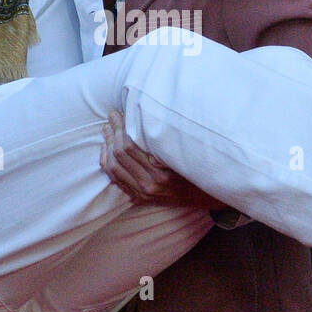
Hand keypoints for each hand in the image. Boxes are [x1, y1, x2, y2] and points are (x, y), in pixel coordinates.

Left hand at [99, 110, 223, 209]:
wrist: (204, 197)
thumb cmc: (196, 170)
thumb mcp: (185, 156)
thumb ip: (165, 145)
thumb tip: (144, 122)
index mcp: (160, 174)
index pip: (130, 147)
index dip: (121, 128)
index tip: (119, 113)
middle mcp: (148, 186)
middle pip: (119, 156)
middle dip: (113, 133)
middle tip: (111, 117)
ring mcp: (142, 194)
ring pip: (113, 169)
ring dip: (107, 147)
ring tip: (107, 130)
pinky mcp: (139, 198)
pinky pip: (116, 180)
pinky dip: (108, 164)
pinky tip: (106, 150)